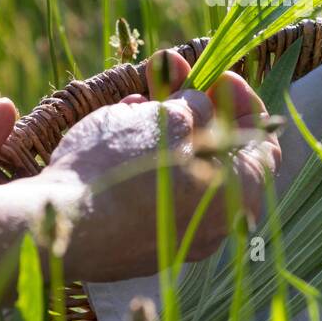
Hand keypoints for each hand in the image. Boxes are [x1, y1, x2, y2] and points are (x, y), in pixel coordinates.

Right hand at [27, 50, 280, 281]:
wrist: (59, 228)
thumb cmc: (123, 170)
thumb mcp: (168, 118)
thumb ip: (197, 107)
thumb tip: (199, 108)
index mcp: (239, 194)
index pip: (263, 140)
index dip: (241, 99)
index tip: (216, 76)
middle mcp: (217, 225)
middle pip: (218, 152)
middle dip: (193, 106)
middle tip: (171, 75)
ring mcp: (178, 240)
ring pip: (181, 170)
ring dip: (163, 128)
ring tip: (136, 98)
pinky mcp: (141, 245)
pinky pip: (154, 193)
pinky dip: (144, 159)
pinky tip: (120, 131)